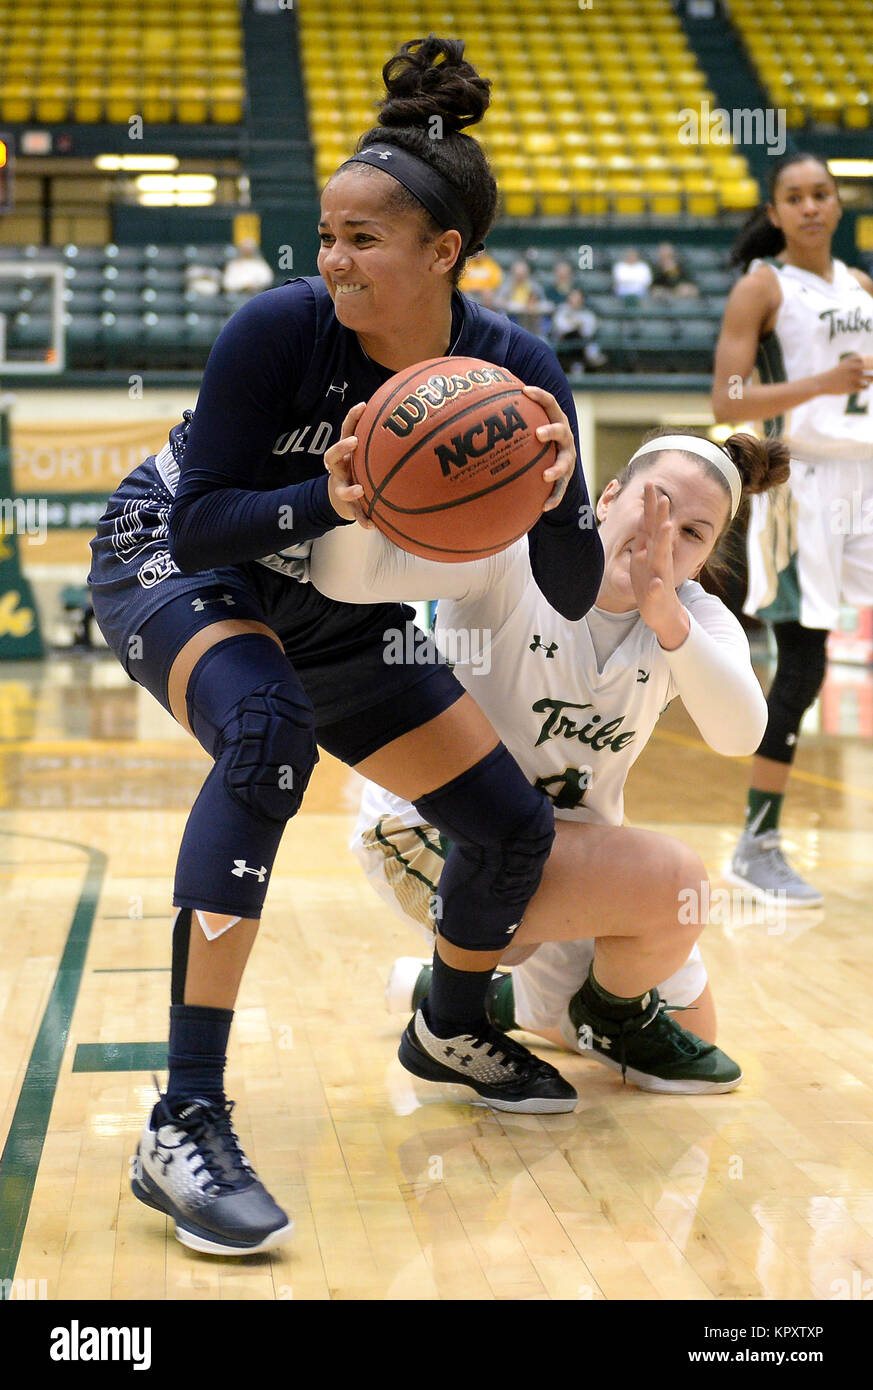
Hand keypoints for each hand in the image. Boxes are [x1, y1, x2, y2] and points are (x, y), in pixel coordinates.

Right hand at [323, 401, 373, 525]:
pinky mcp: (347, 505)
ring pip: (340, 489)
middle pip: (332, 455)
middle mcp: (339, 468)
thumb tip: (418, 423)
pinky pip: (355, 514)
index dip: (351, 418)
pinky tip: (373, 526)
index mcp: (345, 453)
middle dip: (341, 448)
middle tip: (353, 442)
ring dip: (349, 489)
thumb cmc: (360, 469)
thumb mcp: (367, 454)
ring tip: (359, 491)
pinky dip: (363, 520)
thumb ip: (383, 442)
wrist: (342, 497)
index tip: (362, 406)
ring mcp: (341, 487)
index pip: (345, 430)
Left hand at [522, 383, 575, 511]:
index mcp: (554, 420)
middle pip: (562, 430)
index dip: (540, 396)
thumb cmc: (534, 437)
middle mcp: (564, 438)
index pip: (550, 404)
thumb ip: (512, 410)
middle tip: (538, 434)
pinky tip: (543, 507)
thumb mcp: (527, 423)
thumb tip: (486, 386)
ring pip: (566, 463)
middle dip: (552, 431)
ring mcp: (567, 458)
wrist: (558, 460)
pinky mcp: (565, 478)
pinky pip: (561, 490)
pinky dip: (554, 498)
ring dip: (557, 468)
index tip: (525, 391)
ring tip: (545, 475)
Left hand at [629, 483, 689, 648]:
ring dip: (664, 541)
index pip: (650, 523)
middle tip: (663, 496)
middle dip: (660, 515)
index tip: (649, 482)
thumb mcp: (645, 558)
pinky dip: (657, 585)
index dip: (650, 504)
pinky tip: (657, 581)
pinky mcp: (656, 594)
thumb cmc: (652, 583)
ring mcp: (659, 575)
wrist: (663, 612)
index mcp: (652, 549)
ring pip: (661, 557)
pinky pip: (657, 589)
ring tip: (666, 526)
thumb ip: (646, 539)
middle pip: (658, 534)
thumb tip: (646, 518)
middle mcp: (658, 558)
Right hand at [819, 354, 872, 395]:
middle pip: (872, 366)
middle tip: (871, 374)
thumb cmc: (836, 373)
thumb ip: (856, 362)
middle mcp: (853, 368)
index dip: (872, 361)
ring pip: (871, 378)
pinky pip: (865, 387)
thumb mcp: (845, 364)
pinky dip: (866, 386)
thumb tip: (870, 361)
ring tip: (871, 380)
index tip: (870, 366)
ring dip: (872, 379)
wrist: (822, 383)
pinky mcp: (852, 388)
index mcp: (851, 360)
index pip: (869, 358)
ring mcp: (853, 378)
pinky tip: (864, 386)